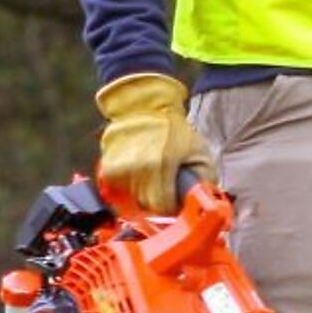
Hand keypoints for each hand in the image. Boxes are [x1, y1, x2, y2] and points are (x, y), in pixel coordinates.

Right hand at [94, 73, 216, 213]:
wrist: (144, 106)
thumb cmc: (174, 129)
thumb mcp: (199, 152)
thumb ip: (204, 180)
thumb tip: (202, 202)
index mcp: (161, 165)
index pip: (163, 206)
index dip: (171, 204)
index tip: (175, 197)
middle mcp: (137, 168)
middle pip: (147, 204)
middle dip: (158, 198)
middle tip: (165, 182)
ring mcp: (120, 168)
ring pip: (133, 197)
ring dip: (143, 190)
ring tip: (152, 171)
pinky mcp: (108, 166)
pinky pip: (120, 188)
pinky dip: (129, 183)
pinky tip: (138, 168)